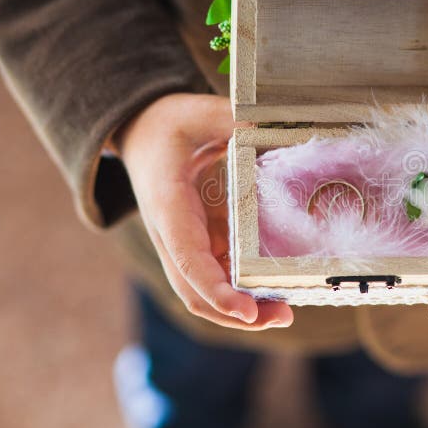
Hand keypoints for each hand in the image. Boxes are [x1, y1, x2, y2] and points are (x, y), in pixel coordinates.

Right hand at [116, 93, 293, 329]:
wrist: (143, 132)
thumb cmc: (170, 123)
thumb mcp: (198, 112)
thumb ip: (231, 118)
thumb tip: (272, 127)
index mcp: (168, 206)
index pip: (189, 259)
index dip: (216, 289)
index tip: (245, 310)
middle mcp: (172, 235)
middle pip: (196, 291)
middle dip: (236, 312)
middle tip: (283, 315)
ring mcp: (185, 243)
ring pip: (206, 291)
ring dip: (242, 308)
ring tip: (284, 311)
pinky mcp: (200, 242)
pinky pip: (218, 276)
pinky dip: (243, 290)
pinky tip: (275, 291)